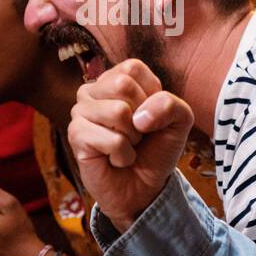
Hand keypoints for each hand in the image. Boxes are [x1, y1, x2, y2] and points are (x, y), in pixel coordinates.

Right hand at [67, 58, 193, 230]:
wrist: (144, 187)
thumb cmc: (156, 149)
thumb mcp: (179, 121)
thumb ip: (171, 105)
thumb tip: (139, 117)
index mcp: (115, 79)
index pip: (132, 68)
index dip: (151, 95)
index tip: (150, 116)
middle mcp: (92, 91)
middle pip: (122, 85)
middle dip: (141, 116)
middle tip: (137, 133)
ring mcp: (80, 112)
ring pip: (118, 111)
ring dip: (132, 138)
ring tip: (126, 146)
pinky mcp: (75, 135)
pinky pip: (112, 140)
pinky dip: (123, 155)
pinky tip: (116, 159)